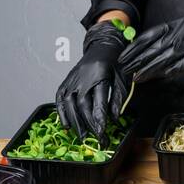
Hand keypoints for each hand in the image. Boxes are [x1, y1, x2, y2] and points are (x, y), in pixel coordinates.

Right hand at [54, 21, 128, 140]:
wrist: (104, 44)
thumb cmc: (115, 62)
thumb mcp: (123, 78)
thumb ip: (118, 99)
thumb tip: (114, 119)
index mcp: (100, 74)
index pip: (99, 101)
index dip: (99, 119)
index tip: (102, 133)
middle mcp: (84, 76)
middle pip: (82, 104)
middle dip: (87, 124)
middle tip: (94, 138)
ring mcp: (73, 77)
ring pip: (69, 102)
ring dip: (74, 121)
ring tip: (81, 135)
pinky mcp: (67, 79)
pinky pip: (60, 97)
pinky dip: (61, 112)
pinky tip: (66, 124)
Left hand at [117, 15, 183, 83]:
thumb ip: (169, 43)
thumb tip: (145, 55)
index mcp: (179, 23)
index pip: (152, 34)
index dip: (137, 46)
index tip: (124, 56)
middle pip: (157, 46)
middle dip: (139, 59)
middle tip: (125, 68)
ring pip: (167, 56)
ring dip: (150, 68)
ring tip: (137, 76)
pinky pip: (183, 63)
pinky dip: (171, 70)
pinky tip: (159, 76)